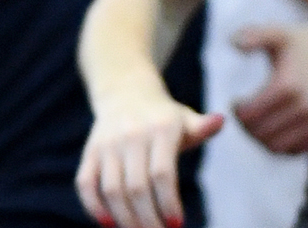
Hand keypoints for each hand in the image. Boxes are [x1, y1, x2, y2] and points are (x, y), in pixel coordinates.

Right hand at [76, 91, 223, 227]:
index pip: (162, 173)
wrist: (127, 93)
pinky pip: (86, 183)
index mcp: (161, 128)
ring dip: (124, 218)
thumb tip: (221, 121)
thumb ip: (203, 126)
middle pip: (137, 187)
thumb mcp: (186, 118)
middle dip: (148, 218)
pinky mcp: (90, 152)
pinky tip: (108, 224)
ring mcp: (108, 144)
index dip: (168, 202)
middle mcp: (132, 135)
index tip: (177, 225)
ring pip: (112, 190)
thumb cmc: (165, 117)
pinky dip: (93, 206)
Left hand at [231, 22, 307, 154]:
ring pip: (276, 146)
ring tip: (260, 122)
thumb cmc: (303, 44)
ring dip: (262, 138)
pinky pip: (296, 149)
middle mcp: (304, 106)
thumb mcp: (279, 34)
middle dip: (247, 125)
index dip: (237, 110)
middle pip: (260, 133)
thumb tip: (233, 42)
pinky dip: (282, 144)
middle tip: (246, 113)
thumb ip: (255, 36)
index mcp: (288, 85)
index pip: (250, 115)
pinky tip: (277, 129)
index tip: (237, 101)